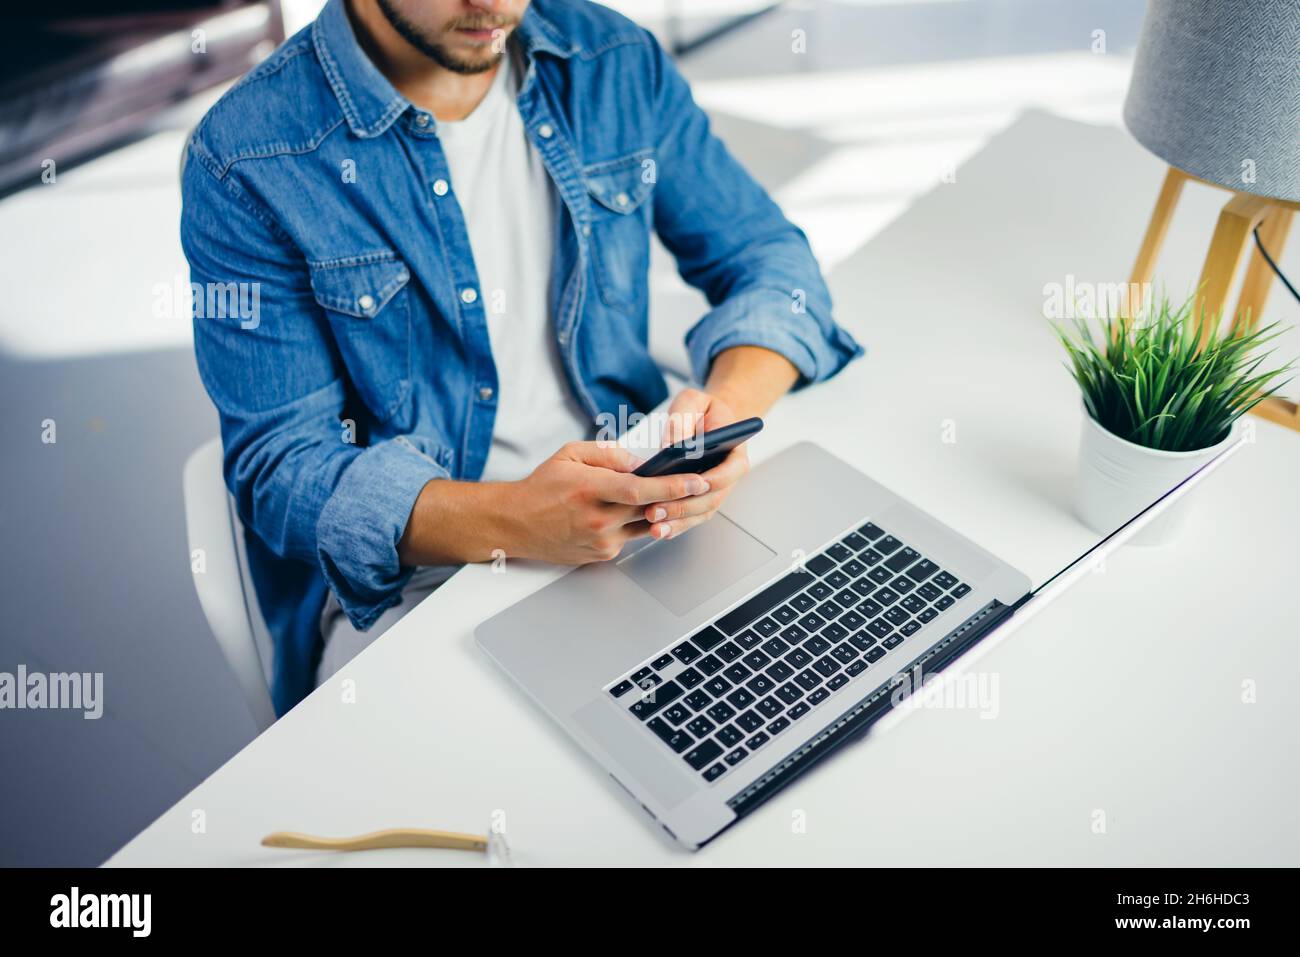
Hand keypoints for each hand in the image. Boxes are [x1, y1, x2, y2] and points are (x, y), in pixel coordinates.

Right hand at [502, 441, 710, 562]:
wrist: (515, 523)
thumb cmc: (542, 487)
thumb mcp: (570, 454)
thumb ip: (608, 455)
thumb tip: (640, 463)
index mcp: (590, 489)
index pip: (640, 490)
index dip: (673, 486)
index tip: (697, 480)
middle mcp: (597, 519)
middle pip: (649, 510)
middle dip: (677, 498)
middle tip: (698, 484)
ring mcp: (601, 541)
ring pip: (644, 525)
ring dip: (658, 512)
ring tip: (666, 496)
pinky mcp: (601, 555)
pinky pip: (629, 537)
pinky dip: (633, 523)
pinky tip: (628, 512)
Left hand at [642, 387, 750, 539]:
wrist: (708, 421)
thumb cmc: (702, 410)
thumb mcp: (693, 402)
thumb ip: (683, 419)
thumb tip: (671, 445)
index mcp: (735, 454)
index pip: (729, 472)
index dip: (713, 480)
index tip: (694, 484)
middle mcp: (727, 477)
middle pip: (711, 499)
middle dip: (684, 507)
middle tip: (658, 510)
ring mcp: (714, 491)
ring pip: (699, 513)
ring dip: (678, 522)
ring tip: (654, 527)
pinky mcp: (698, 499)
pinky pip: (690, 517)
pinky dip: (675, 525)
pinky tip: (657, 529)